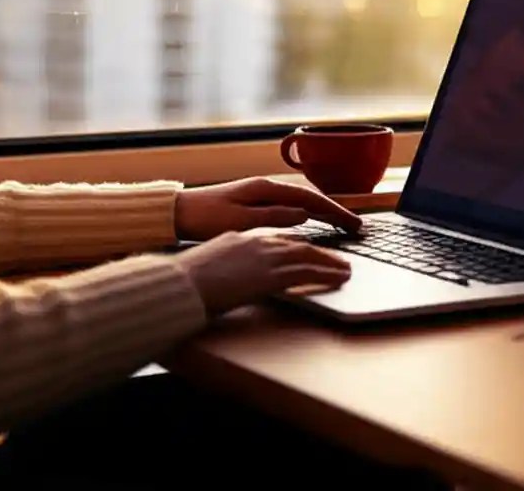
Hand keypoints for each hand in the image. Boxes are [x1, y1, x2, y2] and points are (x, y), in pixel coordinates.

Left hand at [174, 177, 361, 240]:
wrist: (177, 213)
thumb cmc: (205, 218)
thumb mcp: (241, 221)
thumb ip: (274, 217)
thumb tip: (305, 214)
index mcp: (267, 189)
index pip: (311, 199)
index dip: (336, 212)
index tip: (355, 225)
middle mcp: (268, 187)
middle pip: (311, 198)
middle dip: (336, 212)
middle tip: (358, 228)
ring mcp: (262, 194)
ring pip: (303, 202)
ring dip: (324, 213)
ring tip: (343, 226)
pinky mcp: (256, 203)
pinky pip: (292, 207)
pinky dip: (309, 215)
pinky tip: (315, 223)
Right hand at [175, 232, 351, 315]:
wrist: (178, 286)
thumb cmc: (186, 284)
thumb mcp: (211, 267)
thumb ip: (229, 266)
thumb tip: (235, 276)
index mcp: (240, 238)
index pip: (277, 238)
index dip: (297, 245)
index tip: (310, 251)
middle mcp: (255, 242)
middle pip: (297, 242)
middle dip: (320, 250)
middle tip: (337, 257)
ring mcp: (264, 256)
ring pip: (307, 254)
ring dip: (330, 261)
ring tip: (345, 269)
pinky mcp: (270, 274)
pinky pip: (307, 270)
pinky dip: (327, 272)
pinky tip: (340, 277)